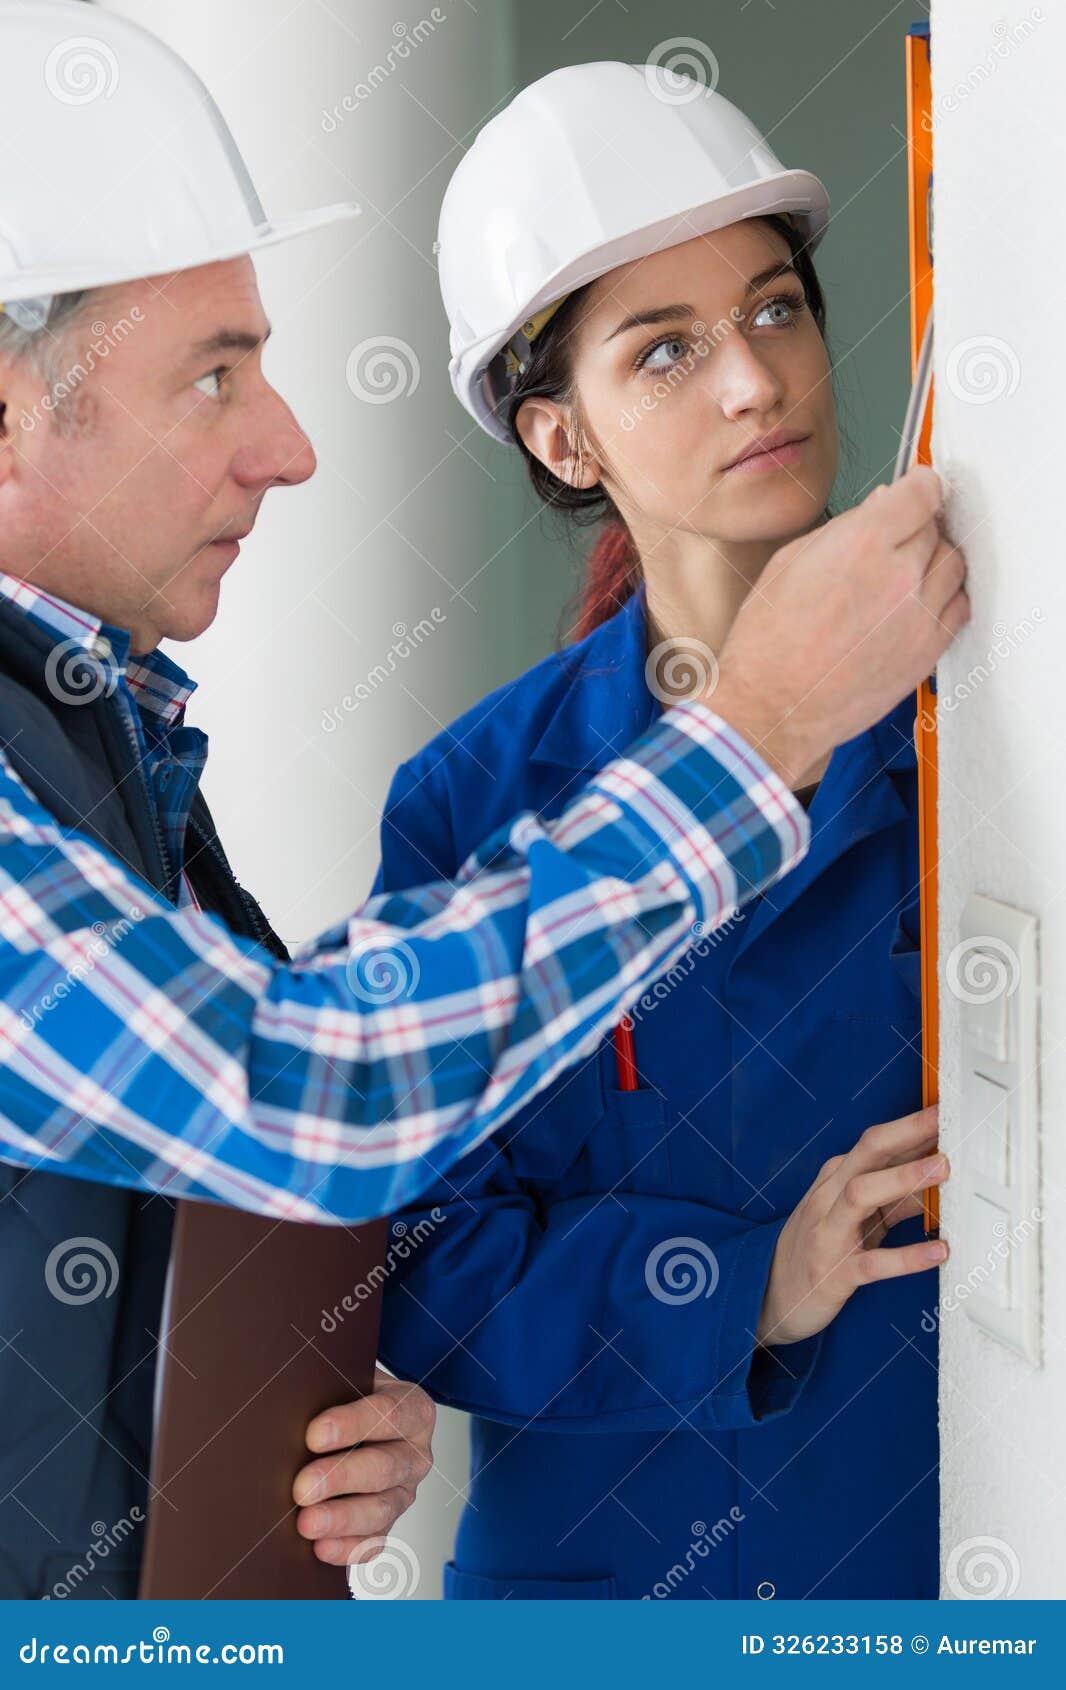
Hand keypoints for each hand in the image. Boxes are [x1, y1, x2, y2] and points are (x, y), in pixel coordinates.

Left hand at [292, 1369, 435, 1566]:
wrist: (354, 1422)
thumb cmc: (346, 1399)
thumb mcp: (346, 1382)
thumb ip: (328, 1390)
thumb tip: (286, 1402)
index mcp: (413, 1410)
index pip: (389, 1414)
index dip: (352, 1424)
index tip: (313, 1435)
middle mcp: (415, 1454)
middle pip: (383, 1467)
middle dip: (340, 1478)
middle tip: (303, 1487)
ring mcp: (404, 1492)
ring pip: (381, 1510)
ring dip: (341, 1519)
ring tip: (306, 1523)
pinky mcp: (387, 1524)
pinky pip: (373, 1542)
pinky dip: (346, 1548)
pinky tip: (320, 1548)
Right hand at [710, 466, 968, 784]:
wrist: (772, 707)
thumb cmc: (767, 641)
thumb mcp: (790, 562)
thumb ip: (842, 529)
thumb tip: (878, 508)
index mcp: (863, 543)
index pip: (924, 492)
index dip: (920, 485)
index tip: (916, 489)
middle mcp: (901, 575)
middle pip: (936, 528)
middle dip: (916, 526)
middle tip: (894, 539)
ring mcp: (920, 615)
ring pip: (954, 565)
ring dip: (934, 559)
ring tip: (906, 570)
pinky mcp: (928, 651)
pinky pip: (959, 607)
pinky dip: (945, 596)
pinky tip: (919, 601)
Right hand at [756, 1104, 949, 1346]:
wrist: (771, 1292)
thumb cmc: (822, 1245)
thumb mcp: (856, 1214)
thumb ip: (896, 1194)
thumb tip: (941, 1174)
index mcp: (837, 1178)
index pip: (876, 1141)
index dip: (912, 1123)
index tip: (949, 1108)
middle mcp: (830, 1197)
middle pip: (867, 1152)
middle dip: (908, 1132)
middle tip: (949, 1120)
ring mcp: (829, 1233)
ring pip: (862, 1194)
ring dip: (903, 1177)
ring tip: (944, 1169)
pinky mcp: (834, 1273)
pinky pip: (872, 1263)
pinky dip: (906, 1257)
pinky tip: (938, 1252)